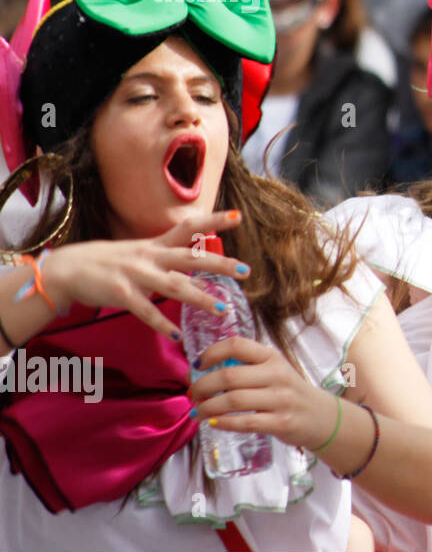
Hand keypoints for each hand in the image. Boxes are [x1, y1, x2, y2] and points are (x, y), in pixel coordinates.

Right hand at [40, 210, 251, 340]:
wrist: (66, 269)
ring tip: (221, 309)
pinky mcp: (121, 293)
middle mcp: (150, 257)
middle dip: (219, 264)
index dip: (213, 221)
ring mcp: (136, 275)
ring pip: (174, 286)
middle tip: (246, 271)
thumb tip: (200, 269)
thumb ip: (169, 260)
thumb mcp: (142, 254)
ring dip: (199, 298)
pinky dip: (161, 323)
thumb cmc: (109, 262)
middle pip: (191, 258)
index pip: (189, 229)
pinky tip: (177, 334)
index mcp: (156, 246)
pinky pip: (145, 311)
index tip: (238, 216)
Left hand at [189, 336, 337, 449]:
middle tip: (193, 394)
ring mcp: (281, 400)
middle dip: (203, 386)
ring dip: (208, 407)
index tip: (197, 365)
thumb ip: (246, 367)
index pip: (237, 345)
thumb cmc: (288, 392)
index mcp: (272, 357)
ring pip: (234, 401)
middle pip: (229, 376)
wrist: (320, 416)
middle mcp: (277, 375)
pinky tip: (213, 423)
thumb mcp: (273, 370)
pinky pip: (245, 422)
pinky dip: (224, 423)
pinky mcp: (281, 423)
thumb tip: (202, 372)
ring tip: (197, 411)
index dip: (211, 353)